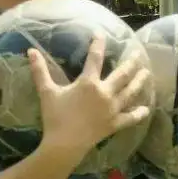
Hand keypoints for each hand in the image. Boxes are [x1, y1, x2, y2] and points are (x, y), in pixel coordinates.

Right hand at [29, 34, 152, 157]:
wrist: (64, 145)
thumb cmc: (55, 117)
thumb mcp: (47, 92)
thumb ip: (40, 71)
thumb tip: (30, 51)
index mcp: (88, 83)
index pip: (95, 57)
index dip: (98, 43)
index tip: (101, 33)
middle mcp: (105, 93)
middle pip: (122, 74)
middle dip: (131, 62)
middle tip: (138, 53)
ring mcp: (112, 109)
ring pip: (131, 92)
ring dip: (139, 81)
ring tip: (147, 73)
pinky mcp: (114, 124)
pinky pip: (130, 117)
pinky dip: (138, 113)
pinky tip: (146, 109)